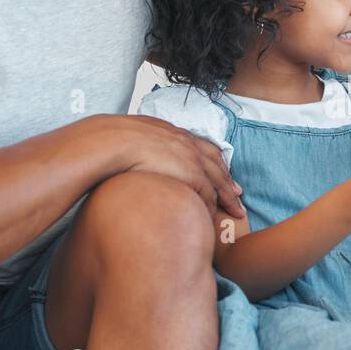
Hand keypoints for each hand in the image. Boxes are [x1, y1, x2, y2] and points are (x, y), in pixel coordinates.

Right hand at [115, 115, 243, 217]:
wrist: (111, 141)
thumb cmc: (112, 141)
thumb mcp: (131, 138)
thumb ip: (140, 146)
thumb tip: (131, 155)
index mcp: (174, 132)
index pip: (202, 147)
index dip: (214, 162)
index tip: (223, 173)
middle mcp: (187, 142)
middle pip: (216, 164)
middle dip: (228, 181)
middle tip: (239, 196)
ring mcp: (191, 157)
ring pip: (218, 180)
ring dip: (227, 198)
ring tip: (235, 212)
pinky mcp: (191, 172)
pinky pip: (208, 193)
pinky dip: (212, 205)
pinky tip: (212, 217)